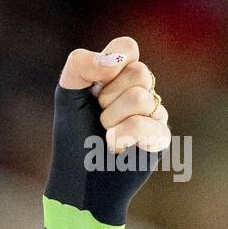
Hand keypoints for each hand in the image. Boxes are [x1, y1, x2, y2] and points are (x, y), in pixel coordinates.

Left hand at [45, 36, 170, 224]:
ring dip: (112, 120)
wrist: (78, 179)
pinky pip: (146, 124)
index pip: (127, 48)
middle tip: (98, 118)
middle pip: (139, 72)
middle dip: (108, 98)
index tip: (94, 88)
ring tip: (106, 136)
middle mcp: (139, 92)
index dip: (110, 65)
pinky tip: (118, 148)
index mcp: (117, 77)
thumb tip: (112, 62)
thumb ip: (80, 65)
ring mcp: (153, 114)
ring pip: (141, 98)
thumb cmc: (73, 138)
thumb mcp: (67, 94)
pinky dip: (123, 136)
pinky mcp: (160, 137)